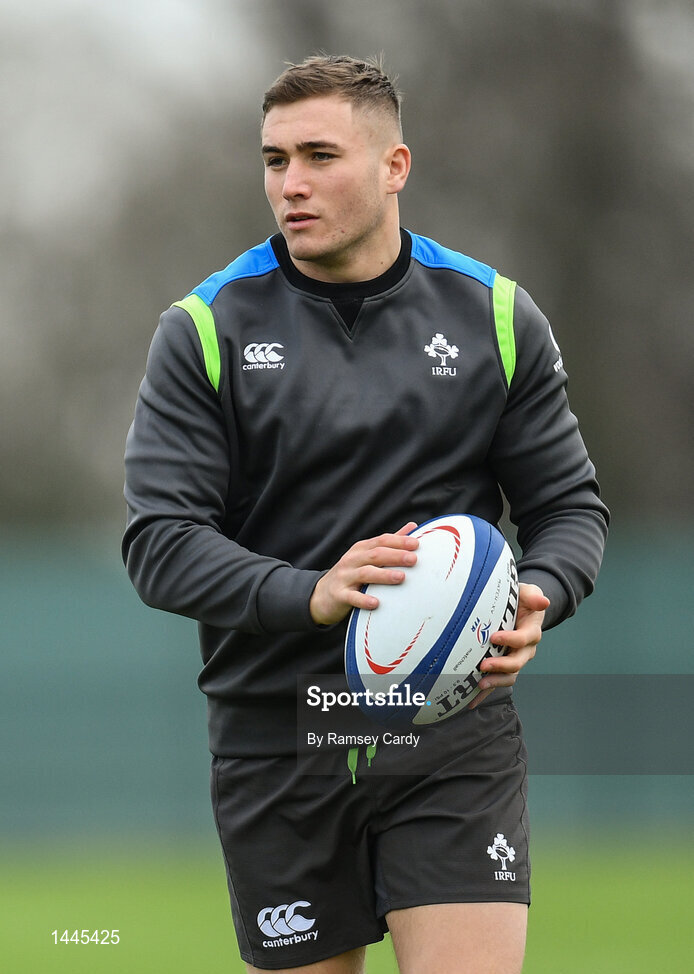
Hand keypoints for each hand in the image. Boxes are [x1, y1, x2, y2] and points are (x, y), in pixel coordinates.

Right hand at [309, 523, 418, 625]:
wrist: (321, 595)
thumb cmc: (351, 574)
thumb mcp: (366, 556)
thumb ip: (389, 543)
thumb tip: (412, 526)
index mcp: (361, 549)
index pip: (381, 541)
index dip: (398, 541)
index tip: (416, 544)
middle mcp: (352, 560)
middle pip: (375, 555)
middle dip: (395, 556)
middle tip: (413, 559)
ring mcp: (344, 577)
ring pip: (365, 573)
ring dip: (383, 575)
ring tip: (401, 578)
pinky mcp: (339, 595)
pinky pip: (352, 597)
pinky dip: (364, 599)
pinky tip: (376, 603)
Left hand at [468, 583, 549, 708]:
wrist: (521, 610)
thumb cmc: (522, 600)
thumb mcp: (528, 592)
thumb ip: (534, 595)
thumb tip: (543, 601)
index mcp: (531, 631)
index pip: (523, 638)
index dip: (511, 639)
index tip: (494, 637)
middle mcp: (526, 650)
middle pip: (517, 662)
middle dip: (501, 666)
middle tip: (484, 665)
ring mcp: (515, 660)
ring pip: (509, 676)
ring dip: (495, 682)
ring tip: (479, 684)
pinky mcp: (504, 667)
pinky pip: (496, 681)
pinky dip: (485, 693)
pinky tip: (470, 701)